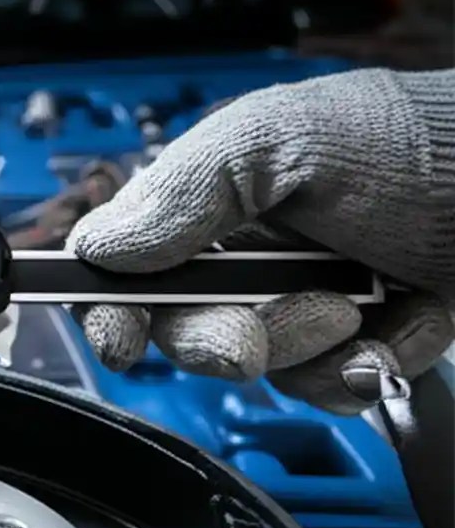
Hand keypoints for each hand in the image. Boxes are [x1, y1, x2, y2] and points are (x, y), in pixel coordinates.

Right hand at [68, 68, 454, 414]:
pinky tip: (394, 325)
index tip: (120, 338)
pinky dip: (361, 368)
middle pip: (182, 331)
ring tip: (362, 304)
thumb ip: (186, 190)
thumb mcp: (286, 140)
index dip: (111, 307)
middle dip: (222, 338)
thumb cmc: (428, 145)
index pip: (125, 264)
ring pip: (256, 368)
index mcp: (213, 198)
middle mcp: (250, 253)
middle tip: (258, 332)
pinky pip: (322, 387)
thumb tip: (104, 244)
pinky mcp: (354, 341)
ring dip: (307, 348)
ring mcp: (301, 299)